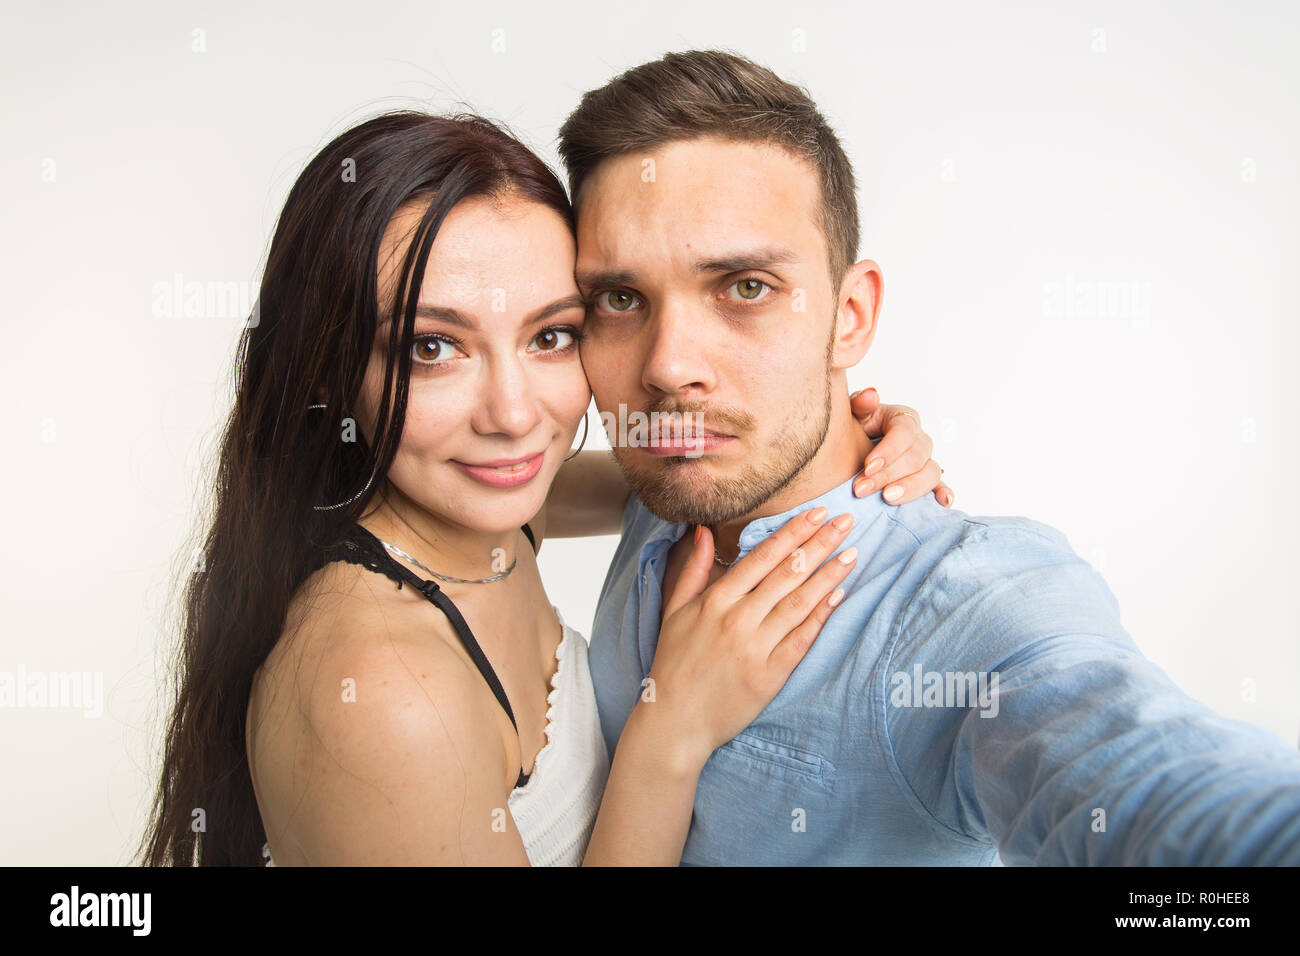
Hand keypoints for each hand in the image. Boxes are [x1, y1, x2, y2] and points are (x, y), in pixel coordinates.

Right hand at [636, 507, 857, 769]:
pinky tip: (839, 595)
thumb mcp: (673, 611)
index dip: (793, 532)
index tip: (817, 512)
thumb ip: (692, 570)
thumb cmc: (673, 663)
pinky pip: (802, 639)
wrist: (675, 721)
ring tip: (852, 553)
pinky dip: (822, 616)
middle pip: (787, 573)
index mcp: (715, 601)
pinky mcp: (770, 675)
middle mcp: (738, 619)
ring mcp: (756, 648)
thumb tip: (704, 532)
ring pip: (799, 602)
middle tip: (847, 521)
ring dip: (829, 575)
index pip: (763, 557)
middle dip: (820, 543)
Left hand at [849, 387, 953, 506]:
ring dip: (909, 487)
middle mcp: (918, 439)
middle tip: (862, 489)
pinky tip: (942, 502)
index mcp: (902, 419)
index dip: (888, 450)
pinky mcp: (926, 479)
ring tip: (887, 498)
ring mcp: (924, 460)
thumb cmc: (854, 429)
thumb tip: (870, 395)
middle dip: (888, 475)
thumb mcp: (853, 415)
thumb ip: (860, 404)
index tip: (867, 466)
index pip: (904, 432)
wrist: (852, 447)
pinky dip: (943, 493)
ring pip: (929, 473)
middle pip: (916, 456)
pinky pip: (940, 486)